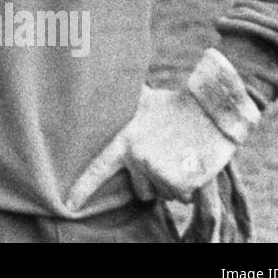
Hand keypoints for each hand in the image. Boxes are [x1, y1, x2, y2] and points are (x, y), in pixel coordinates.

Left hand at [65, 85, 237, 209]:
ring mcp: (158, 170)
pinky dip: (190, 189)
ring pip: (165, 195)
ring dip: (174, 184)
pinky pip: (183, 199)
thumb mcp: (144, 99)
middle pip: (141, 191)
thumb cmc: (177, 105)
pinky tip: (192, 166)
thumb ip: (123, 100)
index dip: (82, 190)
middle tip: (166, 158)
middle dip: (153, 183)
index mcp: (125, 141)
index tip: (67, 205)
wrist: (210, 111)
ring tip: (181, 157)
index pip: (98, 169)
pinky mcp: (180, 182)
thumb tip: (99, 71)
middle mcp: (137, 158)